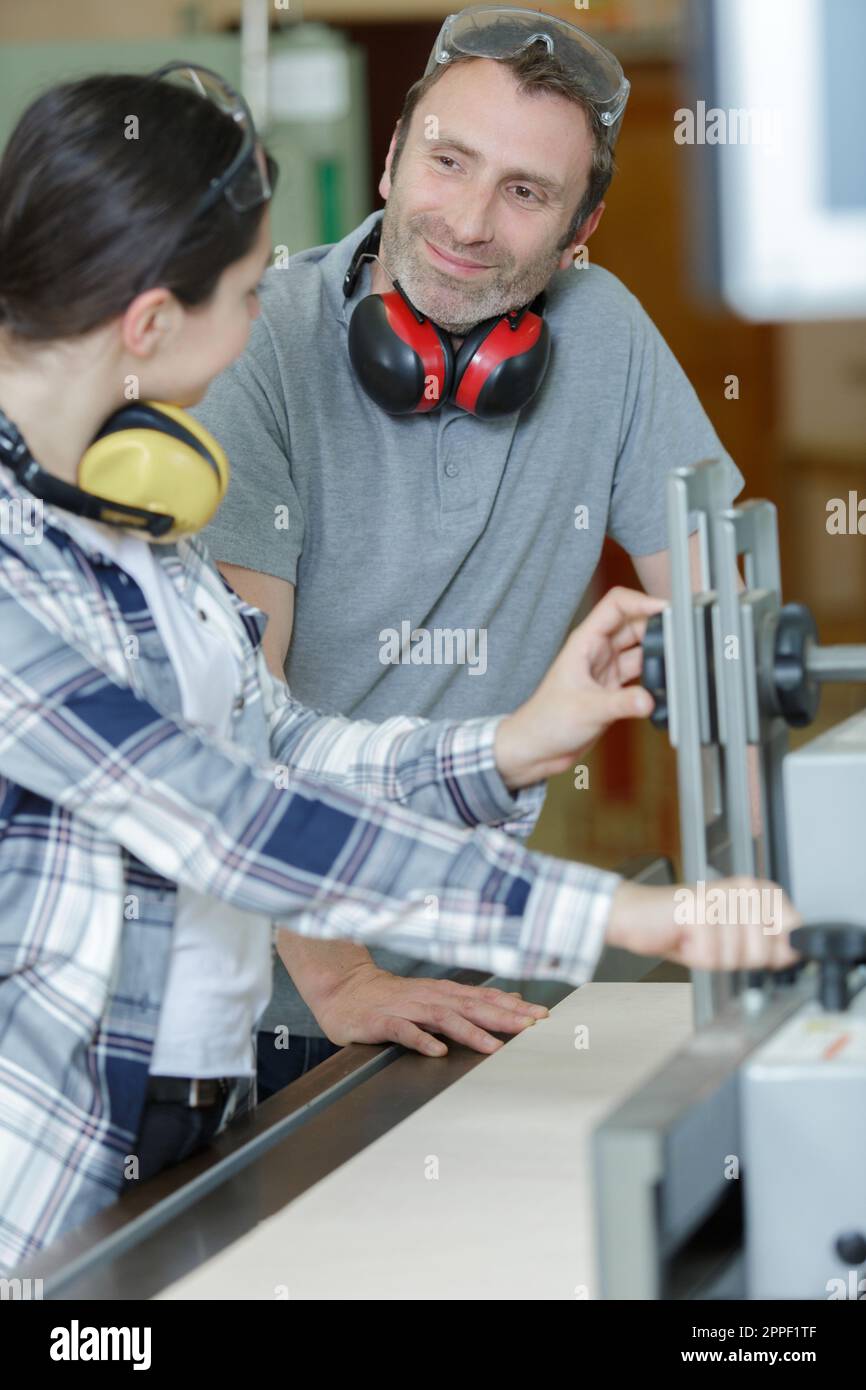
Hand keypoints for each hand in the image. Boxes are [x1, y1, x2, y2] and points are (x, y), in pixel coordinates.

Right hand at [309, 962, 548, 1055]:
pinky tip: (438, 1051)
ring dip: (470, 1032)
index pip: (484, 997)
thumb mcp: (434, 994)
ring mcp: (406, 1007)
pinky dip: (422, 1040)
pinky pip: (405, 1031)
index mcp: (443, 992)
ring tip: (493, 1047)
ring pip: (443, 1018)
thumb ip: (469, 999)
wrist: (344, 989)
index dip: (513, 1006)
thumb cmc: (391, 997)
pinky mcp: (382, 1021)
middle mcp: (429, 997)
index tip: (541, 1015)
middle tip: (530, 1027)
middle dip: (502, 1016)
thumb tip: (511, 999)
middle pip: (471, 1005)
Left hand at [495, 586, 665, 788]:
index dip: (642, 601)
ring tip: (678, 665)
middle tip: (682, 641)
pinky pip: (641, 677)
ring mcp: (607, 670)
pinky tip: (665, 688)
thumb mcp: (586, 709)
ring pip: (642, 652)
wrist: (536, 749)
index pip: (616, 605)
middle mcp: (598, 651)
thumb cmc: (545, 721)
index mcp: (585, 642)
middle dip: (658, 629)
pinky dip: (654, 680)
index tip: (667, 611)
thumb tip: (649, 700)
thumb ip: (620, 704)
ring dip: (659, 656)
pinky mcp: (614, 691)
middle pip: (636, 626)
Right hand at [605, 877, 801, 971]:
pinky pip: (712, 958)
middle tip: (715, 942)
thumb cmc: (685, 926)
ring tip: (699, 939)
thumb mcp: (735, 938)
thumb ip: (770, 943)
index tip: (745, 942)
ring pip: (738, 957)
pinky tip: (685, 938)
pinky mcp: (699, 911)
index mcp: (757, 889)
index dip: (771, 949)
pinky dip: (696, 958)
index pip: (792, 929)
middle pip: (765, 951)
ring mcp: (722, 897)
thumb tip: (796, 951)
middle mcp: (743, 887)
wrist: (638, 915)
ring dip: (714, 958)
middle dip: (738, 958)